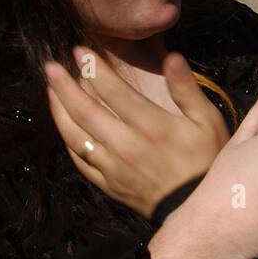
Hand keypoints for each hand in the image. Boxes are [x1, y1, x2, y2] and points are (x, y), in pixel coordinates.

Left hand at [45, 47, 230, 219]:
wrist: (196, 209)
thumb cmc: (205, 160)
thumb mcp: (207, 122)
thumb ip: (186, 89)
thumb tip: (172, 57)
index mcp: (150, 126)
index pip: (113, 90)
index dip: (93, 68)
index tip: (79, 50)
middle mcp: (125, 145)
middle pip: (85, 111)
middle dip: (64, 85)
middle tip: (50, 65)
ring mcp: (113, 167)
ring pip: (75, 136)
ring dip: (59, 111)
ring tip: (50, 90)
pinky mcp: (108, 184)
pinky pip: (80, 159)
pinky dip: (68, 139)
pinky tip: (63, 125)